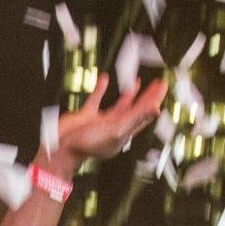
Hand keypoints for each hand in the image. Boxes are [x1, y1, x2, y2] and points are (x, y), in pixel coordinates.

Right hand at [51, 74, 168, 176]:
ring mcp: (100, 122)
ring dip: (129, 94)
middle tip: (158, 83)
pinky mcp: (86, 116)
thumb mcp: (117, 130)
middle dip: (147, 97)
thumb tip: (156, 108)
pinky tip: (105, 78)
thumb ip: (136, 117)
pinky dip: (101, 89)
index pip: (144, 115)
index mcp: (124, 133)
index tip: (163, 87)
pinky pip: (96, 100)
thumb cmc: (87, 144)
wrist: (61, 147)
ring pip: (119, 106)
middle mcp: (115, 127)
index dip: (155, 101)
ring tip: (137, 82)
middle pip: (136, 110)